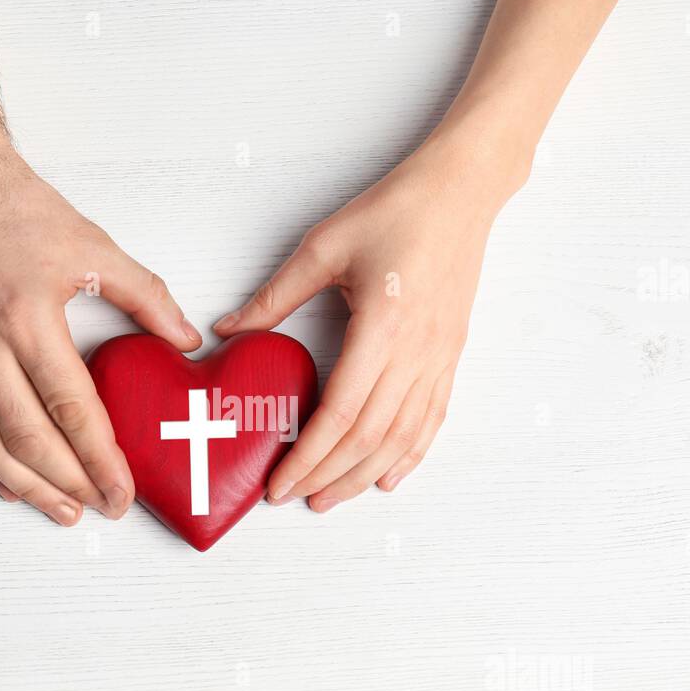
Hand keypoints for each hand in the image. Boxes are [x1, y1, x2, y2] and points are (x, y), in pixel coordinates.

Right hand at [0, 137, 201, 524]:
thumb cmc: (13, 205)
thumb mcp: (91, 245)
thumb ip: (145, 296)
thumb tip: (186, 340)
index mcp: (27, 316)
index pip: (72, 409)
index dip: (101, 459)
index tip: (123, 492)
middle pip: (28, 437)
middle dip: (69, 483)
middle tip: (100, 510)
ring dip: (24, 485)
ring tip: (60, 510)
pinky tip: (6, 482)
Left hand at [213, 139, 525, 511]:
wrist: (461, 191)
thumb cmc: (395, 211)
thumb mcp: (323, 247)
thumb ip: (275, 297)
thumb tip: (228, 330)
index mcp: (382, 329)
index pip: (340, 414)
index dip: (308, 456)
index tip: (280, 482)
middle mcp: (416, 352)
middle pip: (370, 437)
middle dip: (330, 476)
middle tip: (295, 499)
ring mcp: (439, 358)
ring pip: (402, 437)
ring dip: (365, 475)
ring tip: (333, 497)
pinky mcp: (451, 355)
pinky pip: (432, 418)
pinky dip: (410, 454)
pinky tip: (389, 475)